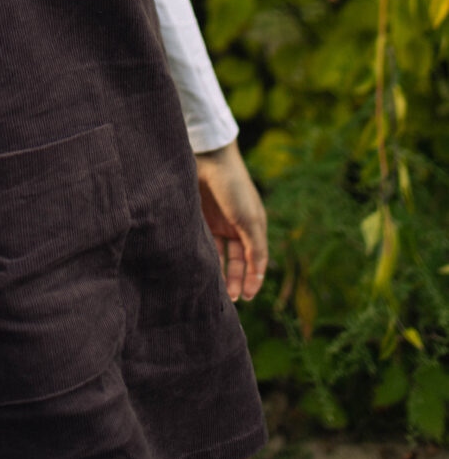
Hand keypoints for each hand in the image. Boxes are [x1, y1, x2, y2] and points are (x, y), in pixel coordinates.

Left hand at [194, 140, 266, 303]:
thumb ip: (256, 248)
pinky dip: (206, 258)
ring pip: (221, 255)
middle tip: (231, 299)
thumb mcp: (249, 219)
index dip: (253, 278)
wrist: (208, 159)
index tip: (247, 296)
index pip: (256, 259)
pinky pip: (204, 244)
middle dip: (236, 279)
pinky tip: (204, 271)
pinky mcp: (200, 219)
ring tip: (217, 291)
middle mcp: (237, 226)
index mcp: (254, 226)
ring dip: (221, 273)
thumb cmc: (234, 187)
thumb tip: (258, 276)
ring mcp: (218, 223)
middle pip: (238, 260)